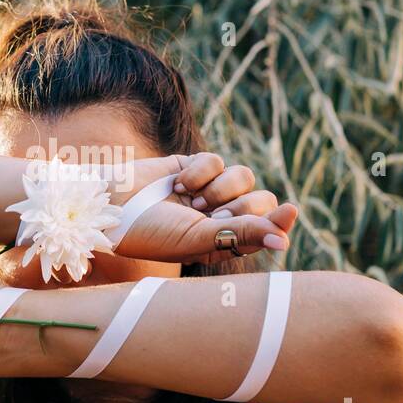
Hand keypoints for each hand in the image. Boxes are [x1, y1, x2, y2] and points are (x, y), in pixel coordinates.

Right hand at [112, 152, 297, 264]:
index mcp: (227, 243)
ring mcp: (210, 190)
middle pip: (261, 200)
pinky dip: (200, 171)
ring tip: (193, 200)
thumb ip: (244, 235)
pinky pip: (217, 160)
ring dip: (220, 188)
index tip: (289, 210)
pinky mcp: (195, 166)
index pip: (269, 229)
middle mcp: (222, 217)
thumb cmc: (153, 233)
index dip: (279, 220)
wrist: (113, 206)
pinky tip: (178, 183)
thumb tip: (286, 242)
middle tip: (212, 214)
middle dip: (240, 205)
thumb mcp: (200, 238)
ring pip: (243, 176)